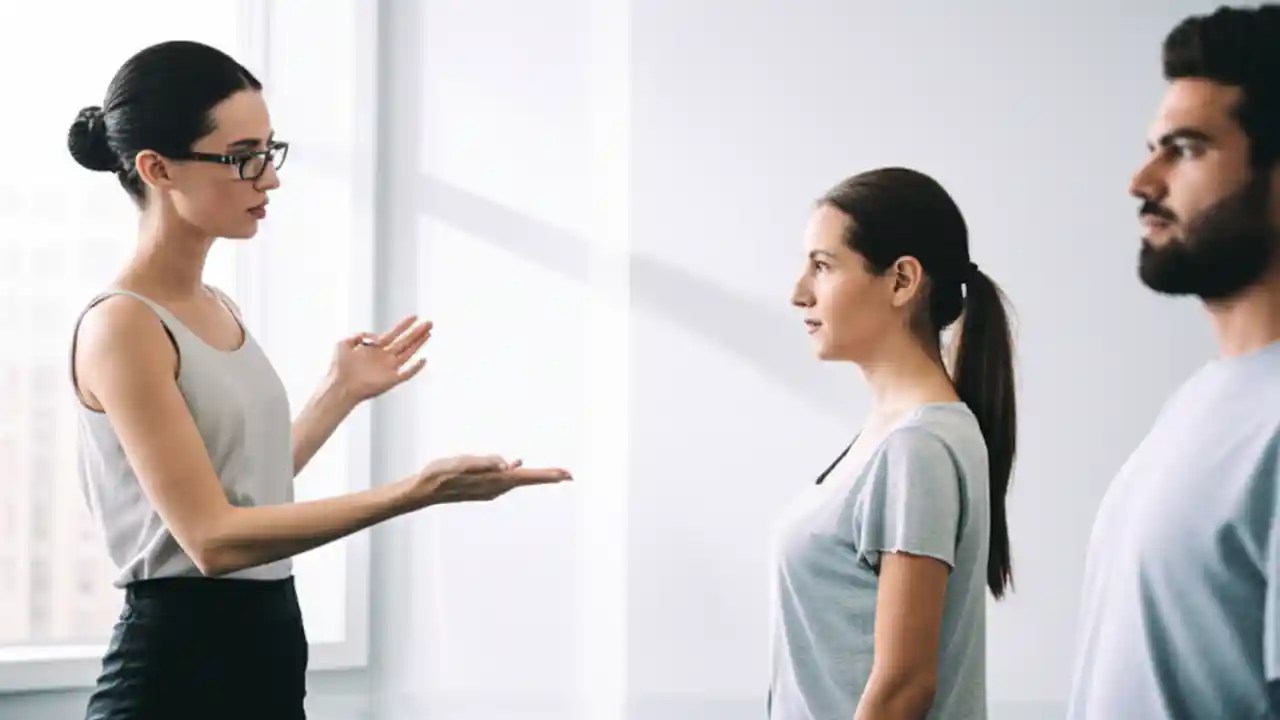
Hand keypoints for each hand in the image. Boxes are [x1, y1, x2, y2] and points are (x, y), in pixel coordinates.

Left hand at [329, 315, 431, 402]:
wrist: (339, 386)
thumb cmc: (339, 368)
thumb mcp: (344, 343)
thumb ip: (359, 335)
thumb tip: (375, 336)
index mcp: (375, 348)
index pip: (393, 334)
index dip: (404, 325)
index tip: (414, 317)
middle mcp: (384, 357)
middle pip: (405, 342)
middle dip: (417, 332)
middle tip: (429, 323)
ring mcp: (389, 368)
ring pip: (409, 353)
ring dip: (419, 344)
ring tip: (429, 334)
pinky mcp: (391, 380)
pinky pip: (407, 373)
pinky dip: (416, 368)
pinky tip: (424, 360)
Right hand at [403, 454, 572, 510]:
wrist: (423, 491)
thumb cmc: (440, 475)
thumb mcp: (462, 464)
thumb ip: (485, 463)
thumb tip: (508, 464)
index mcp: (495, 480)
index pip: (527, 476)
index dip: (548, 475)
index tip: (567, 475)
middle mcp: (496, 487)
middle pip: (528, 479)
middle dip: (549, 476)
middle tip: (569, 474)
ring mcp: (490, 488)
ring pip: (519, 480)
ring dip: (536, 476)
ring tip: (552, 473)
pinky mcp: (483, 485)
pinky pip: (507, 478)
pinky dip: (518, 472)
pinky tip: (517, 464)